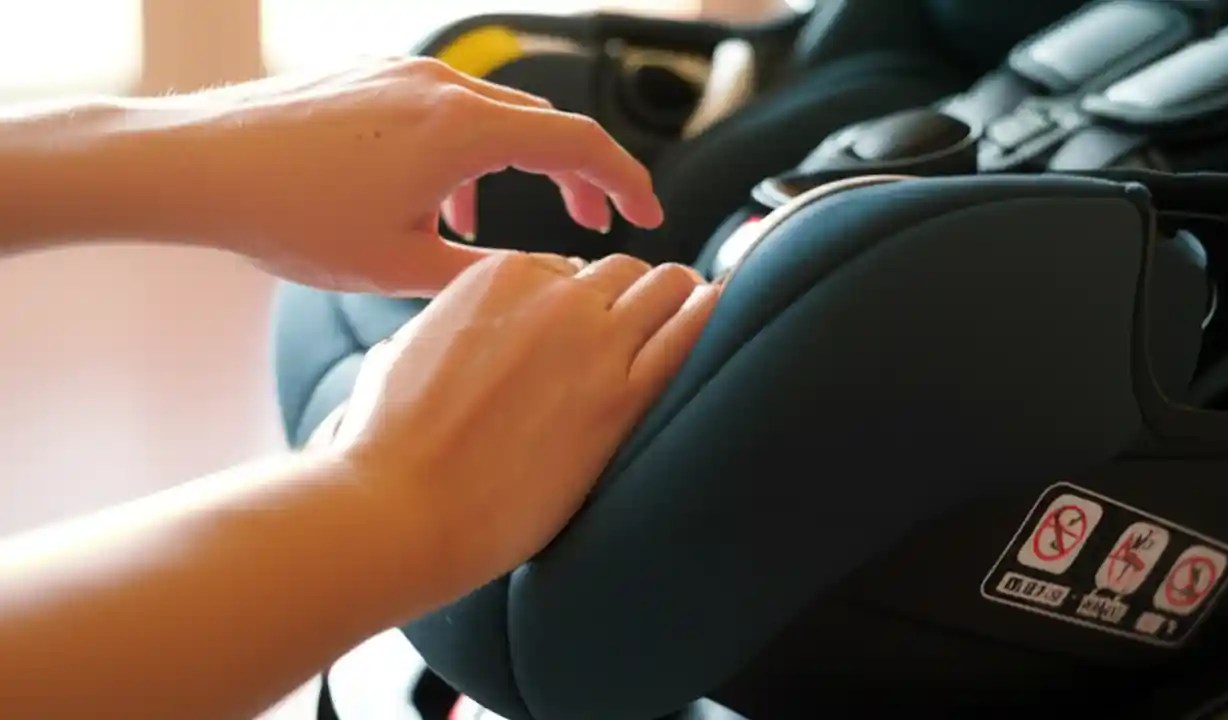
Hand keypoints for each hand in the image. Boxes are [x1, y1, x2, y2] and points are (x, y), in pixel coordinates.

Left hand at [161, 58, 664, 294]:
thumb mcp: (403, 266)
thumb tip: (540, 279)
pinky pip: (446, 107)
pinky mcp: (371, 77)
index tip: (649, 216)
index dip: (626, 182)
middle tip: (593, 226)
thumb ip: (485, 271)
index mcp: (464, 130)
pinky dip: (467, 151)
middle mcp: (443, 86)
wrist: (198, 165)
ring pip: (494, 115)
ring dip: (518, 166)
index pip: (579, 144)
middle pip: (543, 123)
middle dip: (577, 176)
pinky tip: (437, 200)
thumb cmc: (294, 219)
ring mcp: (404, 74)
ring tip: (502, 227)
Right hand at [323, 252, 718, 605]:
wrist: (400, 506)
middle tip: (648, 320)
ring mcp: (592, 342)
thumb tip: (447, 337)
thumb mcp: (402, 352)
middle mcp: (552, 295)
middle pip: (622, 271)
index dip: (582, 298)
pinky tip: (722, 313)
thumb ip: (442, 331)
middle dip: (634, 293)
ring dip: (679, 297)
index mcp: (499, 276)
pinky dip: (708, 318)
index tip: (589, 325)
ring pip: (664, 288)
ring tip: (695, 310)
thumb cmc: (386, 441)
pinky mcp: (620, 398)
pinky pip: (687, 336)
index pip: (568, 268)